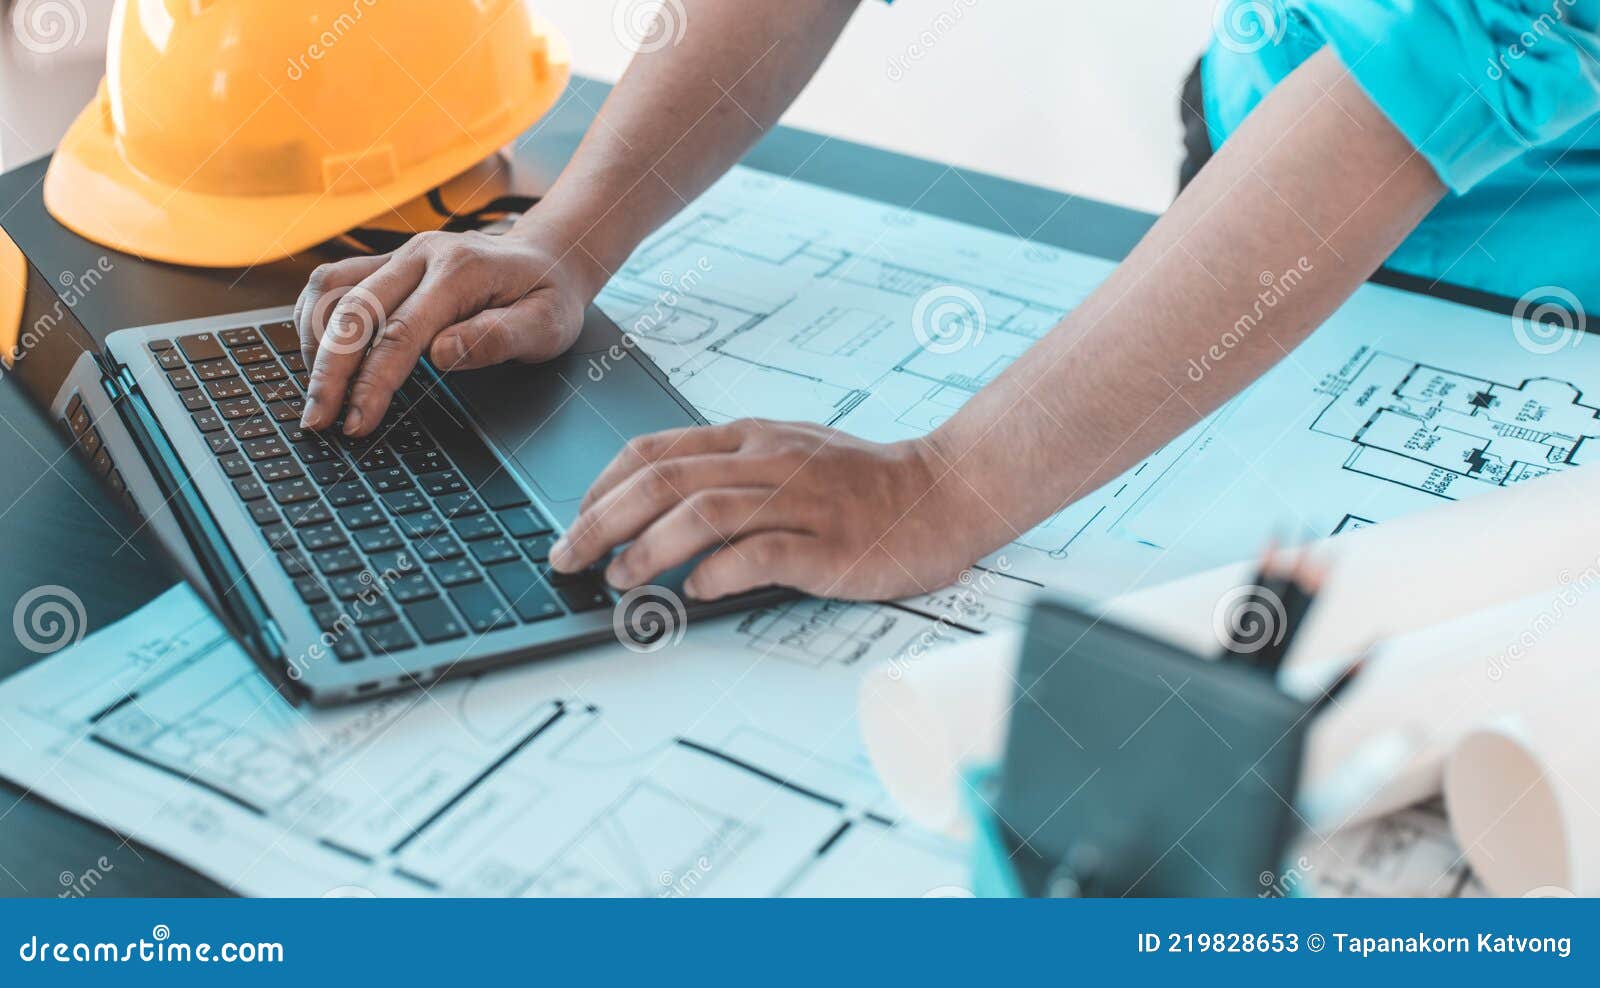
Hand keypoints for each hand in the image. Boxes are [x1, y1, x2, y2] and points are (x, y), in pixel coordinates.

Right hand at [294, 228, 602, 435]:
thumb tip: (441, 354)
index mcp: (460, 271)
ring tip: (315, 393)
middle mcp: (421, 254)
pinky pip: (333, 282)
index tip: (358, 422)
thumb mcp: (546, 325)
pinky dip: (314, 318)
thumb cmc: (547, 297)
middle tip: (318, 421)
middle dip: (330, 371)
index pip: (401, 332)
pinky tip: (317, 357)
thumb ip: (498, 338)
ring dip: (313, 342)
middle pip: (353, 311)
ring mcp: (399, 254)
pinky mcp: (386, 262)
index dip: (374, 382)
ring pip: (331, 290)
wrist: (548, 257)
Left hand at [548, 420, 980, 600]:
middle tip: (568, 556)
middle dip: (602, 519)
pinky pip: (761, 553)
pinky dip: (718, 571)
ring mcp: (800, 502)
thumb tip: (654, 509)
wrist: (944, 493)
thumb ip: (727, 474)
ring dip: (649, 547)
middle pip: (664, 479)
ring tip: (620, 578)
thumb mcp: (787, 455)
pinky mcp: (828, 545)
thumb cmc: (862, 483)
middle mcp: (768, 462)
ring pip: (705, 512)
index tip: (574, 521)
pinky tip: (694, 590)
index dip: (602, 486)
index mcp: (751, 438)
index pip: (654, 450)